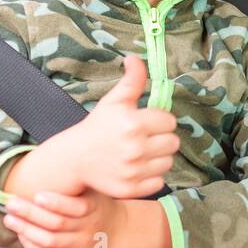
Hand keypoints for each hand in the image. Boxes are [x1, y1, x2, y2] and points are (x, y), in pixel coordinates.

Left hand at [3, 189, 125, 247]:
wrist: (114, 227)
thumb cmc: (94, 201)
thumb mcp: (91, 188)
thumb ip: (73, 184)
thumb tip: (40, 168)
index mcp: (95, 207)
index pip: (77, 207)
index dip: (56, 203)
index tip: (37, 194)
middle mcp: (89, 228)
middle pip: (57, 224)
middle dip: (30, 214)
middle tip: (11, 203)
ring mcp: (82, 246)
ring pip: (50, 242)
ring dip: (26, 230)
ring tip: (10, 219)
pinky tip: (22, 236)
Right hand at [56, 54, 179, 198]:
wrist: (74, 158)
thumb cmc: (97, 126)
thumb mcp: (114, 101)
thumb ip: (132, 80)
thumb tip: (135, 58)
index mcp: (134, 124)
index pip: (169, 121)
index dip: (159, 120)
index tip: (146, 122)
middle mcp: (135, 149)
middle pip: (173, 143)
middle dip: (161, 138)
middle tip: (145, 138)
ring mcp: (133, 171)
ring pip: (168, 162)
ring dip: (158, 157)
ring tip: (141, 152)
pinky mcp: (131, 189)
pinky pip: (159, 181)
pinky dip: (151, 176)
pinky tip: (136, 168)